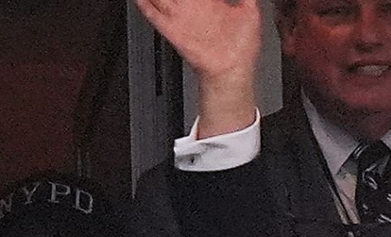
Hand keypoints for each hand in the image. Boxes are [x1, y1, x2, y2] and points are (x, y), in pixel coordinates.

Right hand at [135, 0, 261, 136]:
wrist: (234, 74)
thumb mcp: (250, 14)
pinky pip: (157, 19)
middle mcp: (192, 12)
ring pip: (163, 1)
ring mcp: (182, 23)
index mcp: (208, 5)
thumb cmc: (242, 49)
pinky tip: (140, 0)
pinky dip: (147, 8)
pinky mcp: (176, 36)